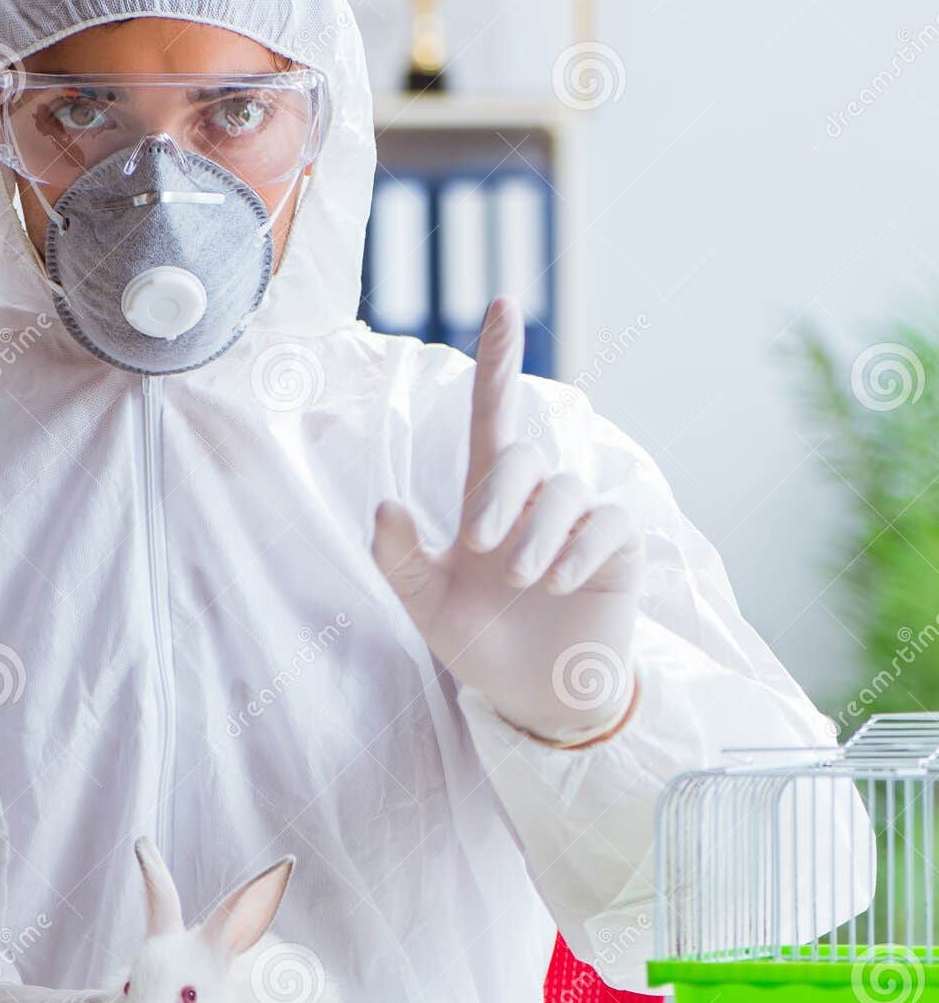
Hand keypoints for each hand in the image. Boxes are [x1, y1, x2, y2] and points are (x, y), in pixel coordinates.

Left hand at [371, 298, 643, 743]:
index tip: (503, 303)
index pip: (493, 416)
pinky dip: (581, 546)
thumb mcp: (427, 605)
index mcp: (485, 501)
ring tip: (526, 582)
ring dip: (538, 536)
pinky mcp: (617, 548)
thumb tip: (384, 503)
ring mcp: (578, 521)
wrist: (533, 698)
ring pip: (563, 491)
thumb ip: (400, 557)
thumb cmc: (480, 645)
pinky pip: (607, 520)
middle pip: (522, 455)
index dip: (498, 361)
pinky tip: (561, 581)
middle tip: (485, 549)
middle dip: (499, 496)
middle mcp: (533, 500)